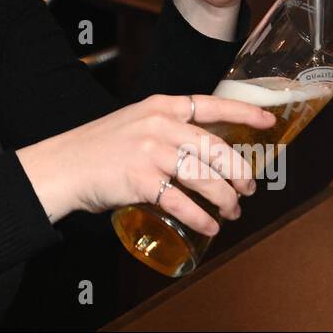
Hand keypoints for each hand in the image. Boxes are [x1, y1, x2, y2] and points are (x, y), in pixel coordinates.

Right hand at [17, 93, 276, 233]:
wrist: (63, 165)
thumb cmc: (98, 148)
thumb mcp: (135, 123)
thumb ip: (166, 130)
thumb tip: (203, 152)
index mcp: (161, 106)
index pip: (211, 105)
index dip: (244, 113)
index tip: (269, 121)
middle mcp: (159, 125)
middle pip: (216, 149)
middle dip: (240, 172)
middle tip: (248, 188)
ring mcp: (150, 152)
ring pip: (205, 178)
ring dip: (226, 199)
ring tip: (232, 212)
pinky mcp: (140, 180)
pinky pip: (182, 203)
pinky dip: (201, 218)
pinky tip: (209, 227)